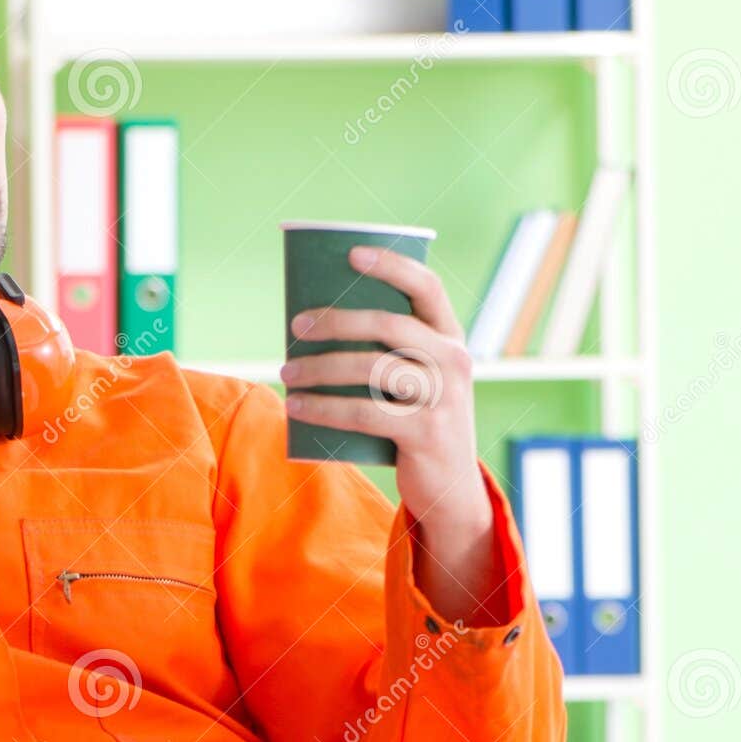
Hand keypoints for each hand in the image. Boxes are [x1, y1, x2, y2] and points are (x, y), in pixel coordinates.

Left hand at [280, 244, 492, 564]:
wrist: (450, 488)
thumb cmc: (415, 419)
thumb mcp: (412, 380)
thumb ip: (382, 351)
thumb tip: (309, 324)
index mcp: (450, 337)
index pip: (427, 287)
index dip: (392, 265)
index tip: (351, 254)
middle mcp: (454, 361)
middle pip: (388, 324)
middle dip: (336, 320)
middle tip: (296, 326)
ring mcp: (444, 397)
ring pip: (371, 367)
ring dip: (319, 368)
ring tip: (286, 373)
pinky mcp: (426, 432)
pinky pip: (364, 411)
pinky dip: (323, 408)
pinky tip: (295, 407)